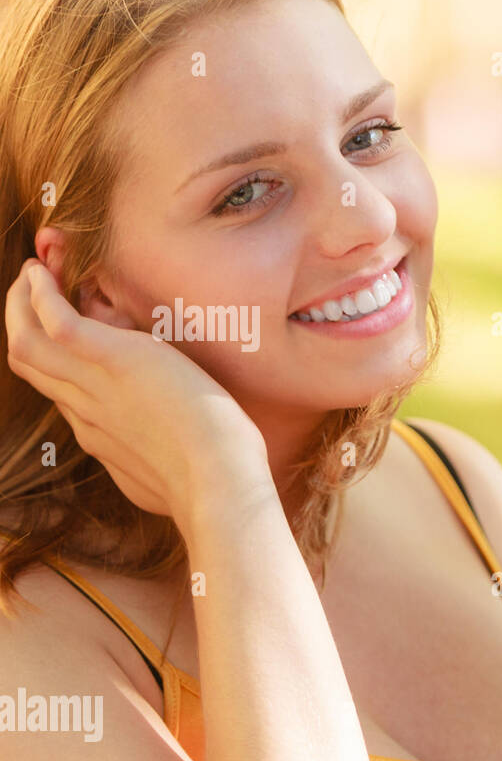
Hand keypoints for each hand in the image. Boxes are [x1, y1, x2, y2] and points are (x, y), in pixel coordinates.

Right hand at [5, 259, 270, 526]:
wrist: (221, 486)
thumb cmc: (215, 486)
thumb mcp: (172, 479)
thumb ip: (159, 465)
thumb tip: (170, 467)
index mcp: (102, 437)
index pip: (61, 394)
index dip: (54, 361)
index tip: (63, 336)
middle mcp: (88, 413)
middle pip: (32, 366)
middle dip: (22, 324)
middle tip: (30, 293)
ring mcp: (97, 388)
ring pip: (29, 344)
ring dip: (22, 304)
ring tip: (32, 274)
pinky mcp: (118, 363)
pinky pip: (59, 323)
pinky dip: (42, 297)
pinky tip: (42, 275)